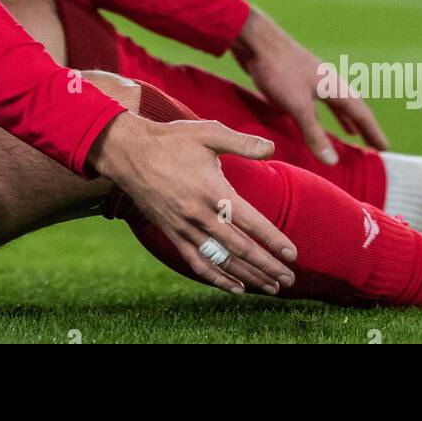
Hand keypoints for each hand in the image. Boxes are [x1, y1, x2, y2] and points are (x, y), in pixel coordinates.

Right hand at [87, 110, 297, 295]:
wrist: (129, 153)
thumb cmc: (172, 140)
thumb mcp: (207, 132)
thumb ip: (241, 142)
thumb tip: (272, 147)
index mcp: (212, 189)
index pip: (249, 221)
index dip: (272, 240)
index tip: (292, 254)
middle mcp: (198, 213)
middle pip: (239, 247)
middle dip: (266, 265)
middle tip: (289, 279)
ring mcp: (184, 226)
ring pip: (220, 259)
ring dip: (247, 276)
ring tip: (271, 288)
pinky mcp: (172, 233)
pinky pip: (197, 261)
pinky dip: (217, 278)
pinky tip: (235, 287)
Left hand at [230, 5, 388, 163]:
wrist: (256, 40)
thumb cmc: (279, 70)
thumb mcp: (297, 106)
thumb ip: (314, 133)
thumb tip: (333, 162)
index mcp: (335, 87)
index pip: (361, 113)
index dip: (373, 132)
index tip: (385, 149)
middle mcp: (328, 82)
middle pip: (352, 107)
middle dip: (364, 127)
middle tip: (374, 144)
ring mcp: (312, 80)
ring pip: (334, 103)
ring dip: (344, 119)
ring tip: (351, 134)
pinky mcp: (295, 80)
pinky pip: (316, 102)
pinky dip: (321, 114)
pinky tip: (313, 119)